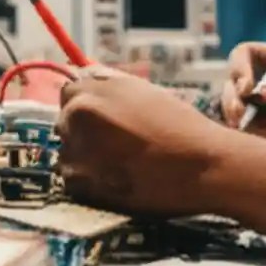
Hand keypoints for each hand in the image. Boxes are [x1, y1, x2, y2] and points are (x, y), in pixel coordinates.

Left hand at [57, 69, 234, 215]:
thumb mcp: (143, 92)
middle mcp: (77, 116)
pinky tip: (117, 180)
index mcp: (93, 90)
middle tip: (114, 145)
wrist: (200, 164)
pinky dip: (89, 182)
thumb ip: (110, 87)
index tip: (100, 120)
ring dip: (85, 158)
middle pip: (65, 123)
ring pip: (68, 153)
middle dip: (83, 132)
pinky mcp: (80, 185)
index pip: (69, 94)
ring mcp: (75, 152)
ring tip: (119, 165)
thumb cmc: (180, 125)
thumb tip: (87, 80)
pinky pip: (73, 180)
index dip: (86, 106)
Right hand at [221, 43, 265, 149]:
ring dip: (242, 119)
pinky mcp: (260, 124)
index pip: (245, 53)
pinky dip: (256, 132)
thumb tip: (262, 91)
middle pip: (232, 81)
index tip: (247, 89)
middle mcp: (263, 78)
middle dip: (233, 99)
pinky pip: (245, 126)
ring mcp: (259, 102)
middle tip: (241, 116)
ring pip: (233, 105)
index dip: (239, 68)